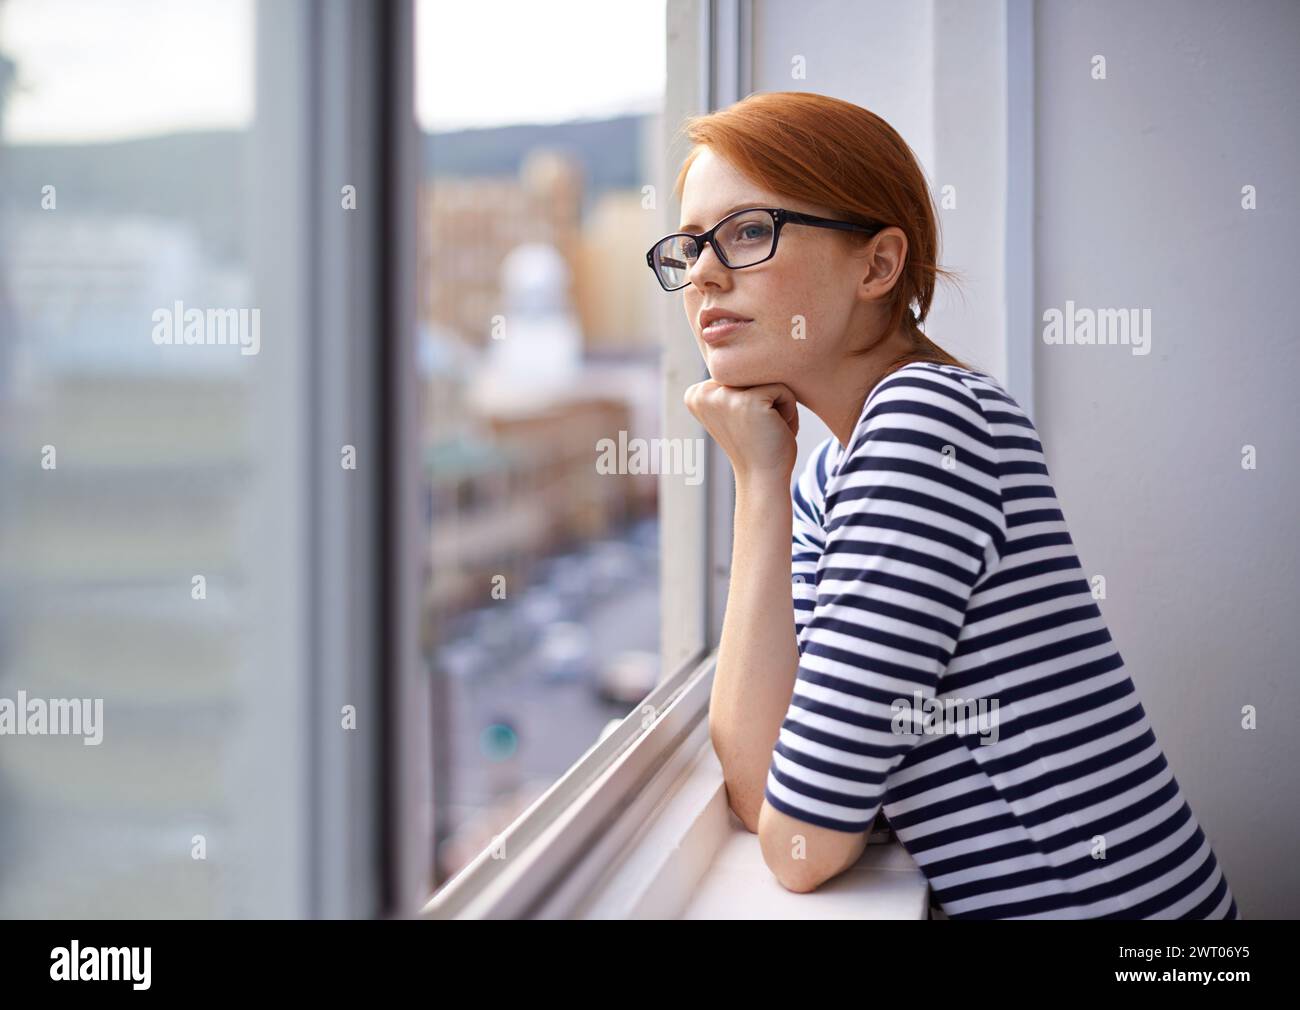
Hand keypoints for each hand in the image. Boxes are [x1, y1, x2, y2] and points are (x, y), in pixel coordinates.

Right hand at [683, 380, 798, 480]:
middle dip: (765, 399)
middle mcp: (704, 392)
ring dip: (778, 405)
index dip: (751, 398)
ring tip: (768, 429)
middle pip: (753, 373)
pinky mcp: (749, 401)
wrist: (763, 479)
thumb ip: (735, 384)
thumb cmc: (756, 445)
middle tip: (760, 429)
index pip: (740, 373)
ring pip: (769, 379)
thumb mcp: (736, 409)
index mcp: (695, 394)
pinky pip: (784, 390)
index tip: (746, 425)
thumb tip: (749, 352)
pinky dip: (789, 412)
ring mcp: (725, 396)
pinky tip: (776, 431)